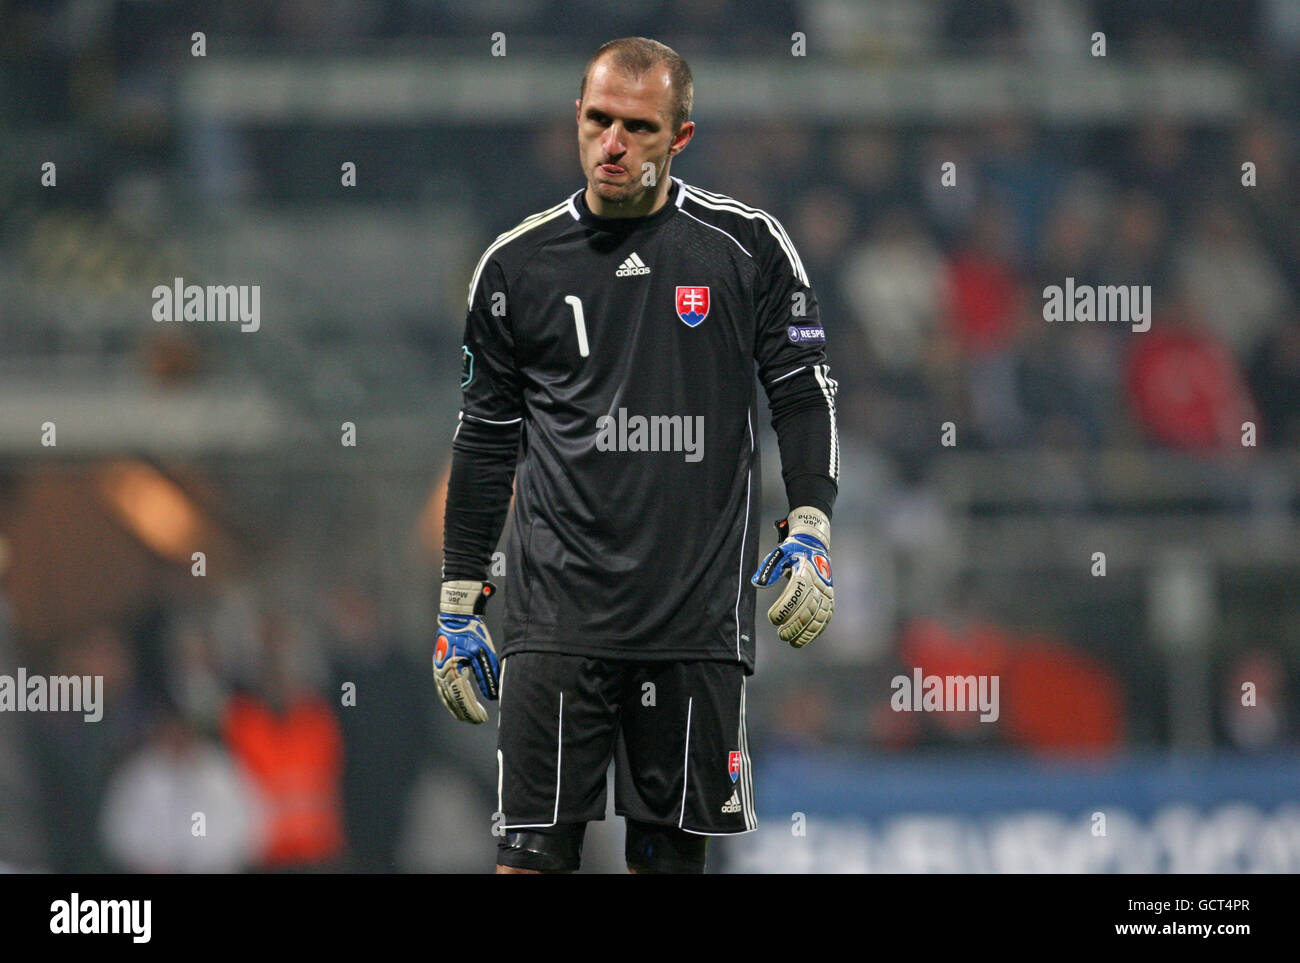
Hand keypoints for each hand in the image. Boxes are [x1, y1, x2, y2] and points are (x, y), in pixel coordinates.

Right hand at [433, 580, 499, 722]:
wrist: (456, 617)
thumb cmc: (472, 633)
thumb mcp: (483, 653)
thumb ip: (487, 676)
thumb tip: (492, 696)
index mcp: (453, 671)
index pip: (463, 698)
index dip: (472, 711)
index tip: (482, 719)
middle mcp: (442, 674)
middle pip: (453, 701)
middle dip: (465, 713)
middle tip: (478, 721)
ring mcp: (438, 672)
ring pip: (446, 697)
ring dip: (457, 709)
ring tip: (469, 717)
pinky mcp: (438, 668)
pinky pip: (442, 690)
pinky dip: (450, 700)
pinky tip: (457, 704)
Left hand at [750, 506, 833, 647]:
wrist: (814, 546)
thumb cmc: (793, 551)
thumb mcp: (779, 553)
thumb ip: (769, 568)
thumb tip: (758, 584)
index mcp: (805, 570)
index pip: (796, 592)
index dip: (784, 608)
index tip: (772, 619)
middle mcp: (819, 582)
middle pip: (808, 607)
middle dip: (795, 624)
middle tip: (781, 635)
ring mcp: (827, 591)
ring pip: (819, 615)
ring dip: (806, 631)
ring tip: (792, 642)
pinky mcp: (830, 598)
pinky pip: (826, 616)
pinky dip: (817, 630)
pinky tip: (806, 639)